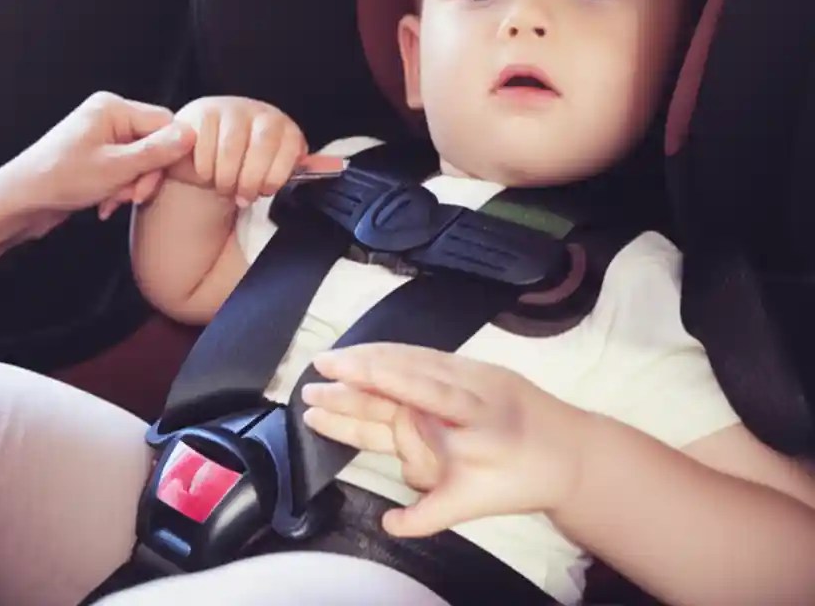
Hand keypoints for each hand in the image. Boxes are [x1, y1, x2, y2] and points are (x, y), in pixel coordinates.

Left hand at [0, 92, 195, 226]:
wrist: (20, 201)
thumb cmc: (60, 179)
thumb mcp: (116, 167)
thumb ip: (156, 151)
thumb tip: (191, 135)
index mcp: (113, 108)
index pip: (165, 123)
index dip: (168, 154)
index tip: (154, 181)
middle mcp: (108, 117)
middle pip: (154, 143)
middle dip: (146, 175)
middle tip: (132, 196)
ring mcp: (101, 137)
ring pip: (140, 161)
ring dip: (131, 186)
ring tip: (112, 201)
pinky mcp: (95, 158)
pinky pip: (123, 171)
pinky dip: (119, 189)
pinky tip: (105, 205)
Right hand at [166, 96, 308, 207]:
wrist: (206, 141)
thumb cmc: (243, 162)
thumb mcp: (270, 169)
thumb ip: (291, 171)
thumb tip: (313, 167)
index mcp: (283, 126)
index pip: (290, 146)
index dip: (277, 175)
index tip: (265, 192)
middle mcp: (259, 113)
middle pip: (263, 144)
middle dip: (251, 179)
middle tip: (242, 198)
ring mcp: (230, 110)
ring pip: (231, 148)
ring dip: (225, 177)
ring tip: (222, 188)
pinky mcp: (203, 114)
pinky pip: (205, 145)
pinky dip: (204, 169)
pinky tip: (205, 175)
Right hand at [299, 343, 591, 537]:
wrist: (573, 451)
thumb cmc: (522, 479)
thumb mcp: (475, 503)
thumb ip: (428, 514)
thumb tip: (387, 525)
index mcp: (471, 417)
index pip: (418, 387)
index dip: (376, 376)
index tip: (337, 368)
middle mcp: (467, 385)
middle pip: (404, 372)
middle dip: (355, 376)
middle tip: (311, 383)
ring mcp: (468, 372)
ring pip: (410, 359)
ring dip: (366, 362)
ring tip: (327, 366)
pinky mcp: (467, 368)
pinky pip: (421, 359)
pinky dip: (389, 358)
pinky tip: (364, 358)